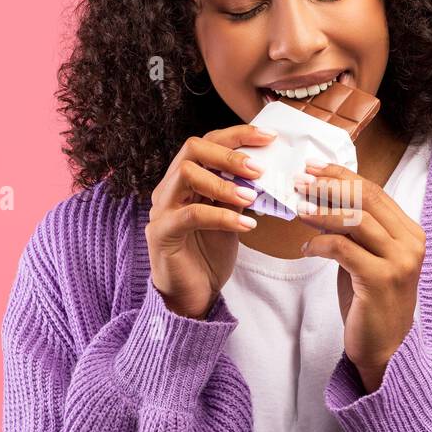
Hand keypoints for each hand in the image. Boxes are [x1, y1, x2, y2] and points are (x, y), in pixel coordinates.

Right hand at [145, 124, 276, 318]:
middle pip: (192, 148)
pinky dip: (222, 216)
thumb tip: (266, 172)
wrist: (192, 295)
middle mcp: (169, 188)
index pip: (208, 143)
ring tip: (251, 197)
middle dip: (229, 153)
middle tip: (258, 169)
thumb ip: (239, 193)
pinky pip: (191, 214)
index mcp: (186, 180)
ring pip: (186, 174)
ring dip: (224, 183)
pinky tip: (246, 225)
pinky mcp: (162, 233)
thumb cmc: (208, 255)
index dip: (238, 135)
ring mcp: (162, 209)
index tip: (269, 137)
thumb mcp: (231, 217)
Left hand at [293, 161, 425, 390]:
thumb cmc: (372, 302)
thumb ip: (354, 231)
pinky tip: (306, 248)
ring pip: (355, 220)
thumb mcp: (366, 258)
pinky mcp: (381, 280)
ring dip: (321, 211)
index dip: (342, 176)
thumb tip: (322, 199)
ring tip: (297, 209)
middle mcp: (411, 243)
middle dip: (330, 186)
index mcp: (410, 233)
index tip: (313, 168)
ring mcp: (399, 261)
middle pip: (367, 199)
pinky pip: (343, 249)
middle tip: (299, 181)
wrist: (386, 348)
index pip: (374, 192)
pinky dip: (320, 244)